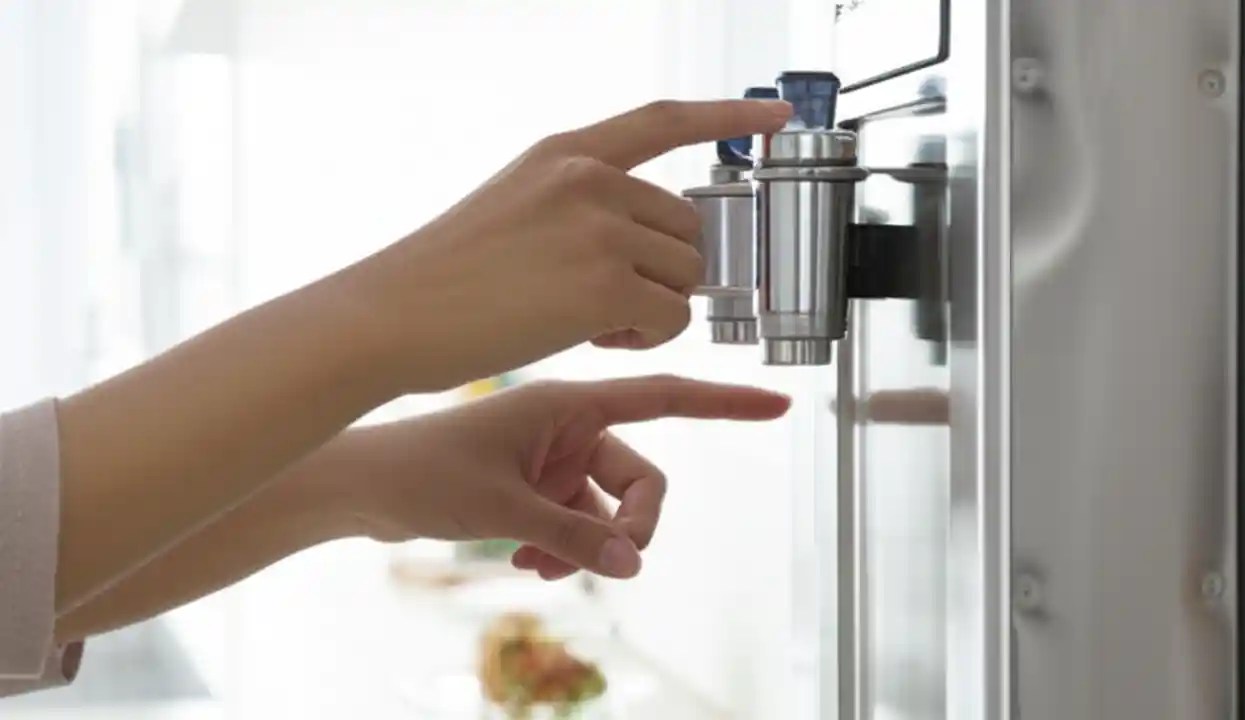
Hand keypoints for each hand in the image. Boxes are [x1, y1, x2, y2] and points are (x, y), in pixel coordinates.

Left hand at [338, 375, 789, 578]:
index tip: (774, 402)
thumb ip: (574, 535)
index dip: (724, 402)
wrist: (363, 485)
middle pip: (641, 479)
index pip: (664, 396)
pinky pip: (579, 522)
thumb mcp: (503, 508)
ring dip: (588, 545)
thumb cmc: (421, 471)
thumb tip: (633, 564)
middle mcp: (569, 425)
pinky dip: (565, 547)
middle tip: (604, 563)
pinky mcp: (537, 483)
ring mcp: (554, 456)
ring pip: (608, 509)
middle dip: (629, 527)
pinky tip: (527, 561)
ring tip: (539, 564)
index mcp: (569, 403)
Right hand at [341, 99, 792, 391]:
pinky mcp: (605, 285)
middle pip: (689, 227)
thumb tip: (649, 238)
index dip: (727, 114)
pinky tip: (595, 340)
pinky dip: (646, 339)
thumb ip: (581, 204)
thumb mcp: (515, 204)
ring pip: (686, 276)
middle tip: (608, 302)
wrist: (393, 316)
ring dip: (654, 309)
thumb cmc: (445, 278)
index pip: (664, 120)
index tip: (774, 113)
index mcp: (566, 154)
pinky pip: (673, 319)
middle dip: (664, 272)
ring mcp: (600, 228)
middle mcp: (590, 180)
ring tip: (591, 322)